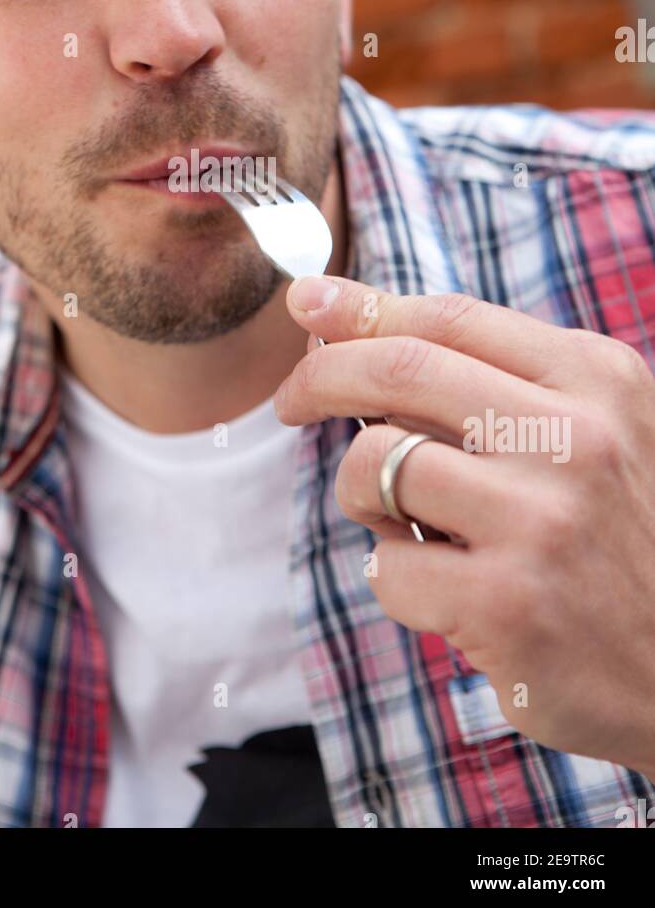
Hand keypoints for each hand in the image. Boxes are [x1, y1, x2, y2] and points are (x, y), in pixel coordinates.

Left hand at [272, 274, 654, 778]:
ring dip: (363, 494)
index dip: (361, 307)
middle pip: (397, 370)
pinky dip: (396, 578)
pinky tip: (446, 595)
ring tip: (408, 525)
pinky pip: (387, 566)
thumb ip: (496, 381)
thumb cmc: (616, 541)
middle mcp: (576, 437)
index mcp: (597, 380)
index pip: (449, 318)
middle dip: (320, 377)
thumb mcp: (594, 433)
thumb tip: (345, 321)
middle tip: (291, 402)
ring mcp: (542, 520)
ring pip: (375, 464)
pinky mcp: (507, 603)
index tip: (307, 305)